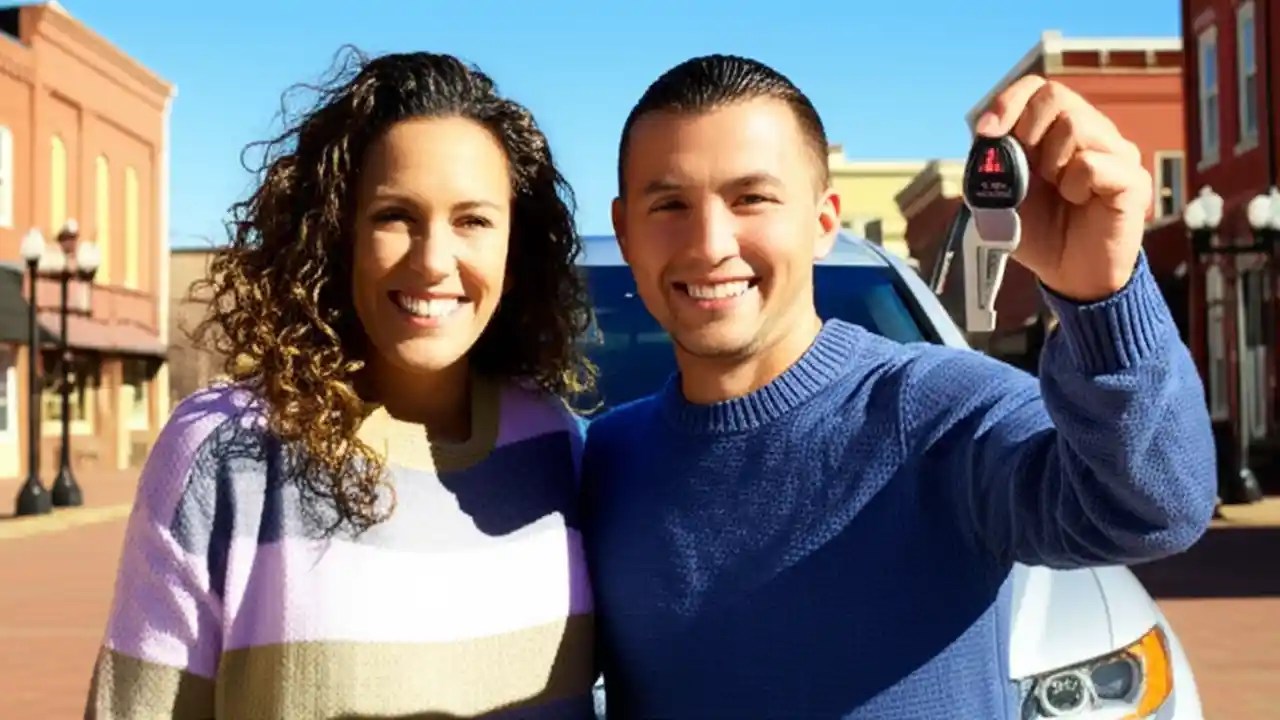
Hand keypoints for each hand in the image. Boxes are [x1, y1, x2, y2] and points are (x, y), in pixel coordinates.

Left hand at [976, 75, 1151, 301]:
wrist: (1069, 275)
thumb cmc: (1040, 232)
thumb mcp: (1000, 196)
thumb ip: (992, 164)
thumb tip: (987, 135)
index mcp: (1057, 131)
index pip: (1037, 88)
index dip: (1008, 101)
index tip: (987, 131)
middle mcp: (1090, 133)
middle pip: (1055, 96)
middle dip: (1029, 133)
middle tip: (1032, 171)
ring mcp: (1115, 153)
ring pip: (1075, 124)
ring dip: (1052, 164)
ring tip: (1061, 191)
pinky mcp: (1132, 179)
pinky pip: (1092, 163)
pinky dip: (1075, 186)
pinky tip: (1080, 202)